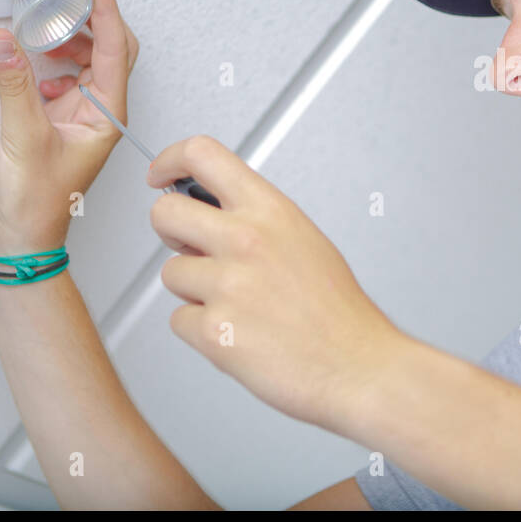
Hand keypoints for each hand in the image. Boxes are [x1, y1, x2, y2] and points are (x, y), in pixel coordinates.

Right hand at [0, 0, 139, 258]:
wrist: (15, 243)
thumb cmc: (35, 209)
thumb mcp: (23, 138)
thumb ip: (13, 85)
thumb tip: (5, 40)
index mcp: (108, 115)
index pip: (114, 49)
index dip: (104, 9)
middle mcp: (98, 113)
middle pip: (108, 49)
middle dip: (90, 17)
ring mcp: (77, 117)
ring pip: (83, 62)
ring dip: (68, 37)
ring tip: (45, 22)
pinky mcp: (51, 122)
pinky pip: (58, 78)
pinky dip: (48, 60)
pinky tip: (32, 62)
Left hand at [146, 135, 402, 436]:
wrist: (358, 366)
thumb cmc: (339, 313)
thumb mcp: (306, 241)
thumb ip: (259, 222)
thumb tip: (215, 216)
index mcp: (271, 211)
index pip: (202, 155)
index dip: (170, 161)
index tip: (162, 175)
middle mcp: (245, 239)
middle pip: (164, 213)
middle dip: (171, 233)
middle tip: (190, 248)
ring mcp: (227, 284)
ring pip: (171, 274)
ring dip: (194, 291)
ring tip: (237, 305)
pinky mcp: (213, 330)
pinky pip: (178, 321)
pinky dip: (202, 331)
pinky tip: (239, 333)